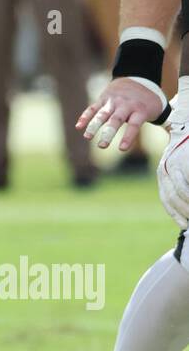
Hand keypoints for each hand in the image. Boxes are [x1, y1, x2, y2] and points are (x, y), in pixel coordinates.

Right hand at [77, 77, 166, 151]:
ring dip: (94, 126)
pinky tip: (78, 127)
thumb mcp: (158, 108)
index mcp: (139, 110)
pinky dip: (85, 117)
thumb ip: (164, 122)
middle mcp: (125, 106)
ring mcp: (112, 102)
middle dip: (108, 133)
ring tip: (87, 137)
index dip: (128, 137)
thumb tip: (174, 136)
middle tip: (102, 146)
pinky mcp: (103, 99)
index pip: (134, 125)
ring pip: (102, 114)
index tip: (121, 149)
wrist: (136, 76)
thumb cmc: (148, 99)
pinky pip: (93, 108)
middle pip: (115, 120)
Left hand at [158, 106, 188, 226]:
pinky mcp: (184, 162)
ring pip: (182, 191)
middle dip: (185, 211)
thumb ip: (180, 182)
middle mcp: (167, 168)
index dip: (176, 212)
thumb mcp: (179, 164)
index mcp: (164, 170)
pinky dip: (188, 195)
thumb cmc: (186, 146)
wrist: (186, 125)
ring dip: (188, 204)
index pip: (167, 197)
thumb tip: (183, 202)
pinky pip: (186, 183)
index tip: (184, 224)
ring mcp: (177, 164)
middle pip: (174, 196)